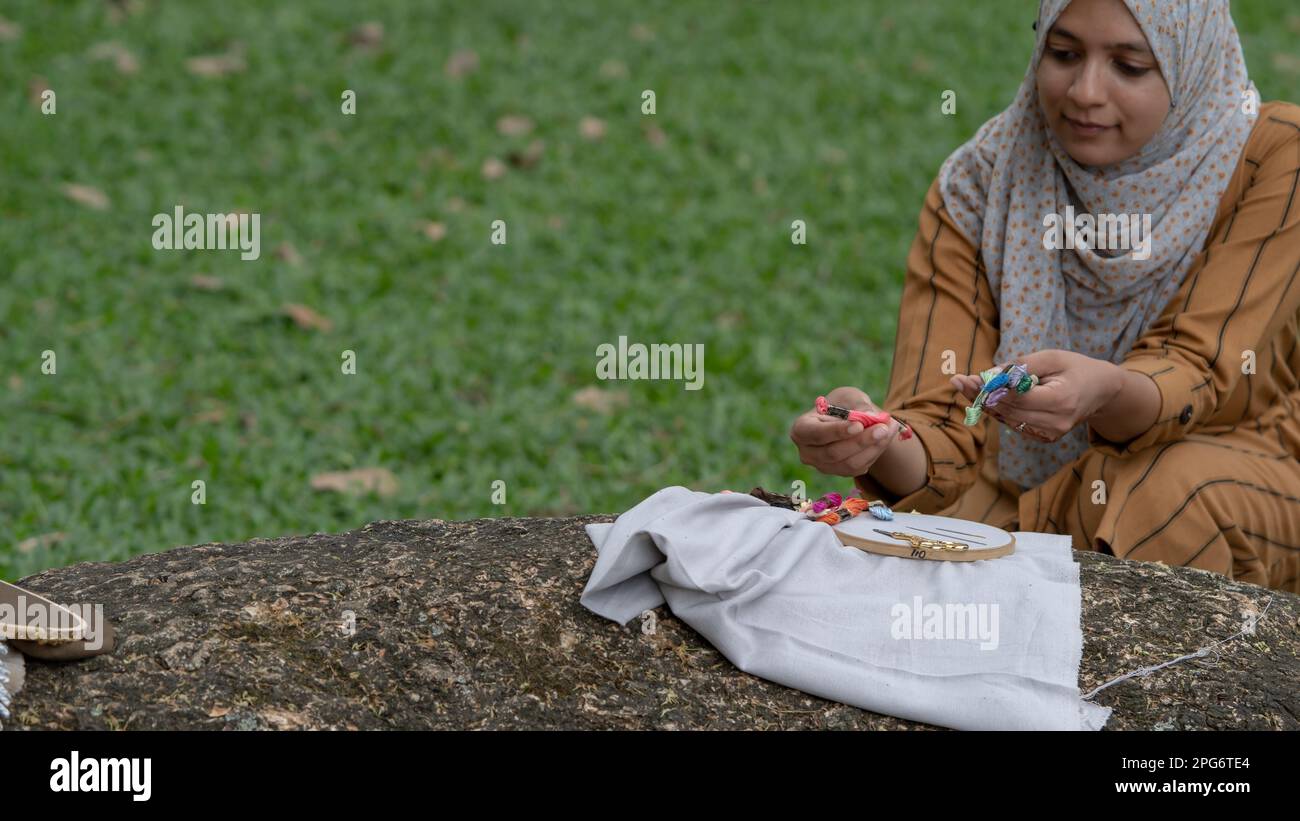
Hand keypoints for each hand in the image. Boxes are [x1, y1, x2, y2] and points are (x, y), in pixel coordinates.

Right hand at [790, 386, 903, 476]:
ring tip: (889, 428)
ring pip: (849, 463)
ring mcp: (822, 466)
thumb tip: (870, 416)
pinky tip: (886, 436)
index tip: (859, 425)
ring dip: (873, 447)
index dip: (837, 431)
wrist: (848, 420)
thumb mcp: (848, 396)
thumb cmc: (842, 405)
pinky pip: (860, 468)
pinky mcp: (840, 472)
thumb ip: (858, 405)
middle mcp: (807, 452)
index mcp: (801, 429)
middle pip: (833, 453)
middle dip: (860, 441)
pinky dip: (876, 452)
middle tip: (883, 427)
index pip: (817, 434)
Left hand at [948, 350, 1120, 442]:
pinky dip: (998, 410)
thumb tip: (987, 376)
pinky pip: (1014, 424)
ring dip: (984, 403)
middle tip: (958, 381)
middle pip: (1008, 411)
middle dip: (980, 395)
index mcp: (1061, 400)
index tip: (967, 378)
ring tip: (965, 386)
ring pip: (1007, 419)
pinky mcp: (1045, 438)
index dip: (989, 389)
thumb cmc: (1074, 368)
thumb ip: (1020, 366)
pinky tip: (984, 397)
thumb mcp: (1052, 357)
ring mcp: (1051, 434)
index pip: (1016, 398)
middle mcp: (1056, 423)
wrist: (1100, 390)